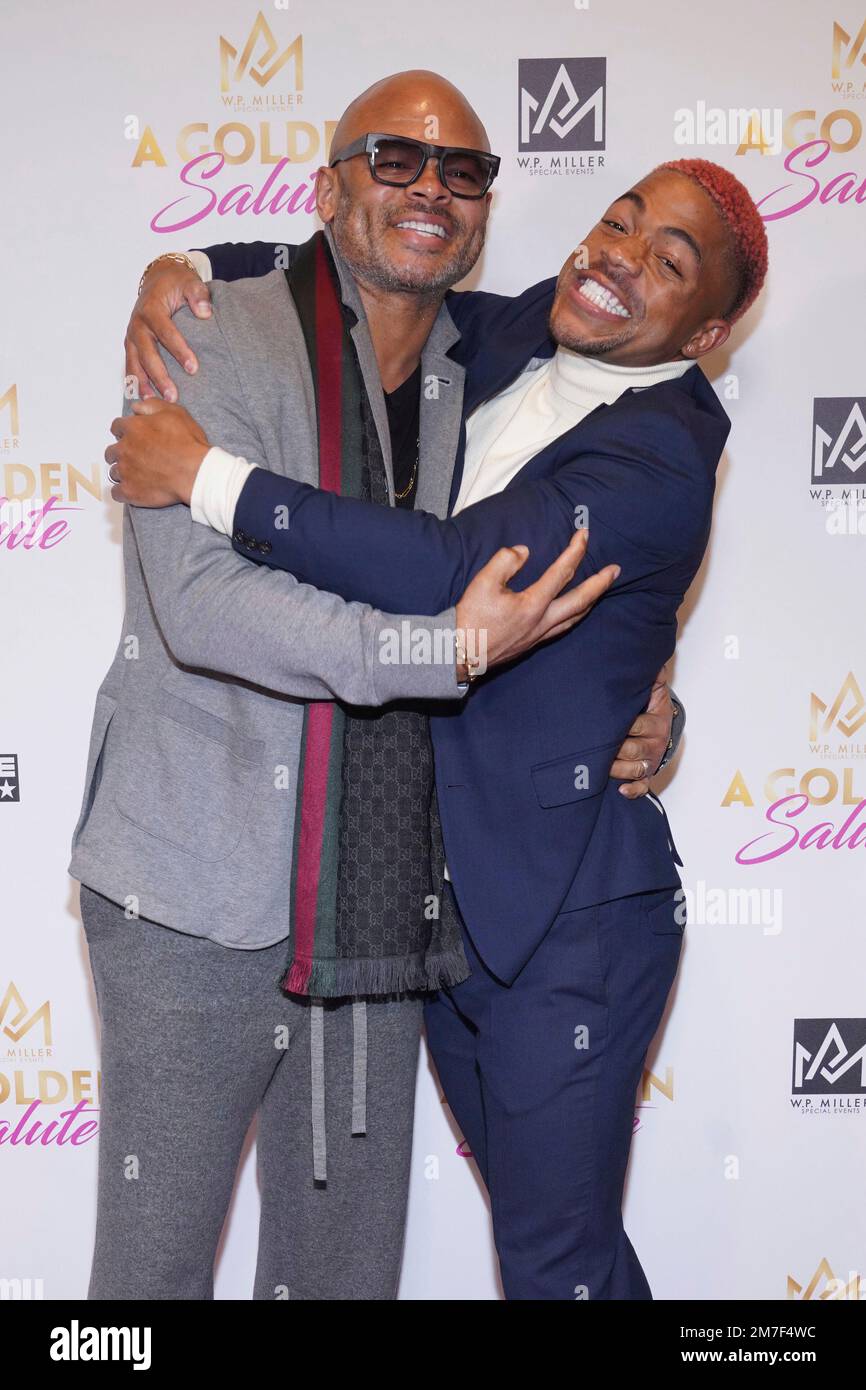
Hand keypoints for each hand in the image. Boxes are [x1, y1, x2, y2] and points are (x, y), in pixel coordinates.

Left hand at [106, 399, 209, 506]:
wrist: (195, 473)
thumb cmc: (188, 444)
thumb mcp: (175, 413)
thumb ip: (152, 406)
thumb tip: (138, 406)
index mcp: (133, 428)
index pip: (116, 427)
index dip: (124, 431)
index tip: (131, 436)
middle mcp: (124, 449)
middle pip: (111, 451)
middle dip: (121, 453)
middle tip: (136, 457)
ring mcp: (125, 471)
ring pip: (114, 472)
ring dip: (123, 472)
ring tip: (139, 475)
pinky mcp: (129, 491)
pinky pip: (116, 493)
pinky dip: (123, 492)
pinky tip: (133, 490)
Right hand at [125, 258, 213, 400]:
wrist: (158, 280)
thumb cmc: (176, 284)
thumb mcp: (190, 282)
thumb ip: (198, 295)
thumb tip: (205, 312)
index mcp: (151, 309)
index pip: (165, 332)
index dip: (179, 351)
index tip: (193, 368)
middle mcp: (137, 324)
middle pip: (147, 353)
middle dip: (159, 375)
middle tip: (173, 395)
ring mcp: (131, 335)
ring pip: (134, 362)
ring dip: (143, 383)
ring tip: (154, 402)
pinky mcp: (131, 344)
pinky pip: (130, 365)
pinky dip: (134, 382)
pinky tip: (143, 398)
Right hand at [454, 530, 617, 676]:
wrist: (459, 653)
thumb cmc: (470, 618)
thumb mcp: (483, 582)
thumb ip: (505, 561)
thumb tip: (524, 552)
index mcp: (533, 604)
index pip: (562, 572)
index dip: (576, 551)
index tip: (585, 534)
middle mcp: (542, 622)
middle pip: (581, 600)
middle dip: (600, 583)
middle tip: (615, 570)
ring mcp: (539, 635)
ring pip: (575, 617)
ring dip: (591, 601)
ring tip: (600, 589)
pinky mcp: (531, 643)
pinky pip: (562, 627)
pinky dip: (575, 615)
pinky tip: (574, 612)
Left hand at [611, 663, 673, 798]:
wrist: (664, 728)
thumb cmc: (651, 709)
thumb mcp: (653, 691)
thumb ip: (651, 676)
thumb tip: (646, 657)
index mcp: (655, 722)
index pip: (638, 725)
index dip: (620, 725)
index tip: (603, 723)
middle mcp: (654, 744)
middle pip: (633, 750)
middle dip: (613, 749)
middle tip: (594, 747)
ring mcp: (650, 761)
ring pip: (634, 769)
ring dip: (617, 770)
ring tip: (599, 767)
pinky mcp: (646, 776)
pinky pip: (642, 787)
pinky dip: (633, 790)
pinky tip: (621, 791)